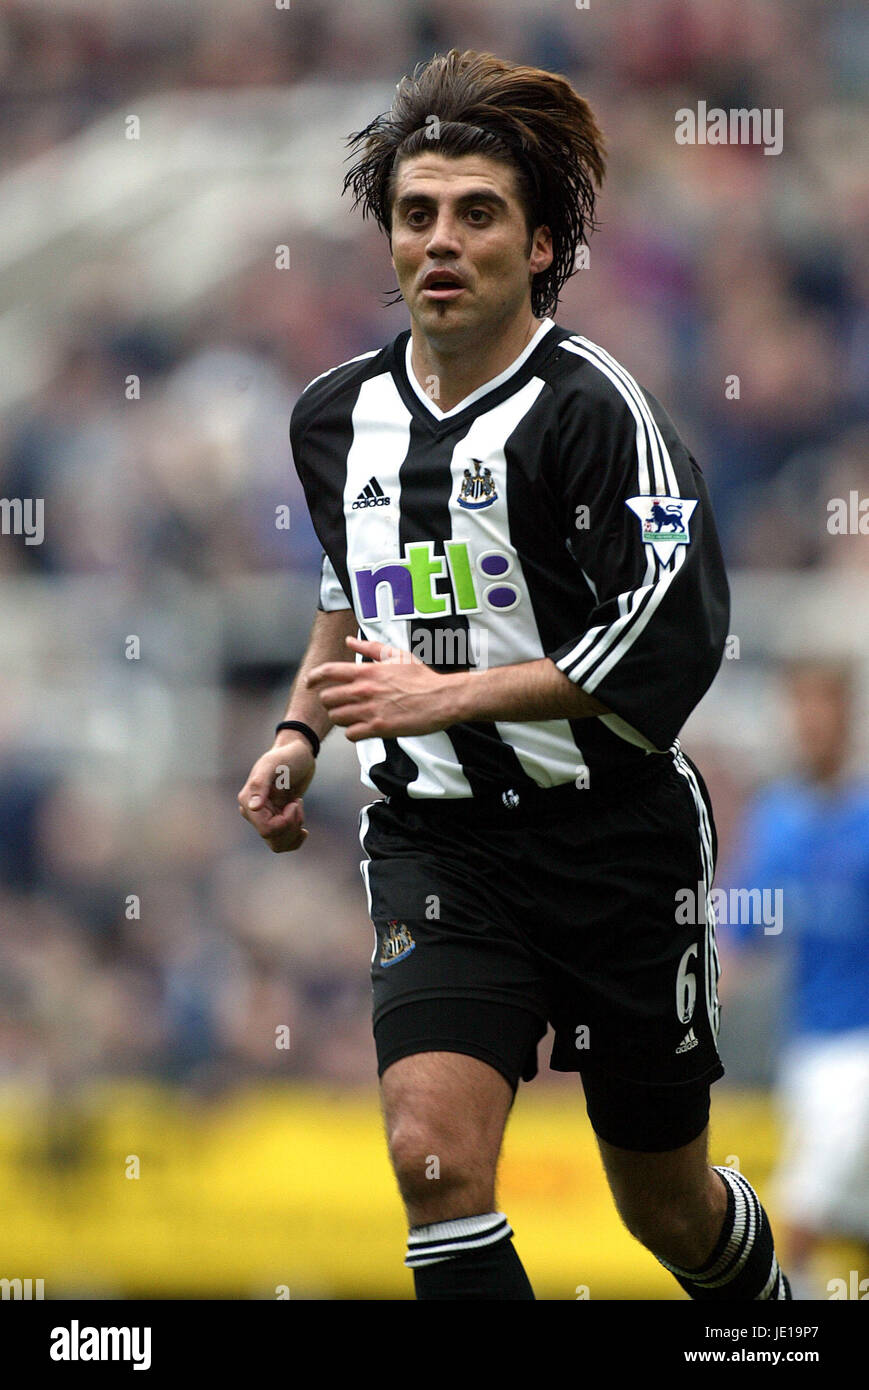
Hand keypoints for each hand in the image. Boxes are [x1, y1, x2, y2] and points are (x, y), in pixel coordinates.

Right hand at [237, 737, 315, 851]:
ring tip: (298, 810)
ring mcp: (264, 817)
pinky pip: (282, 842)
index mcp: (248, 800)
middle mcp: (252, 812)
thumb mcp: (275, 764)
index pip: (266, 829)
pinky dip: (295, 839)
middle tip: (297, 804)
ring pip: (277, 843)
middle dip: (292, 825)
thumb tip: (252, 808)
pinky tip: (303, 830)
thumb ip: (260, 784)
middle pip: (273, 837)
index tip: (295, 803)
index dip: (286, 822)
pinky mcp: (276, 820)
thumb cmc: (287, 756)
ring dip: (293, 832)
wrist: (299, 754)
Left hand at [306, 635, 451, 741]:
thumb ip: (370, 648)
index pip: (328, 672)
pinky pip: (351, 734)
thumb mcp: (397, 655)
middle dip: (329, 701)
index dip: (313, 677)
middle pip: (327, 698)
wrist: (442, 699)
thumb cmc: (421, 677)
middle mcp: (364, 690)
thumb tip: (349, 640)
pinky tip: (361, 728)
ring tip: (351, 715)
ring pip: (337, 717)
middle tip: (338, 703)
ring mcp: (370, 710)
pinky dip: (353, 732)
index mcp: (367, 671)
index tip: (309, 683)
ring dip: (340, 717)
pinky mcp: (378, 728)